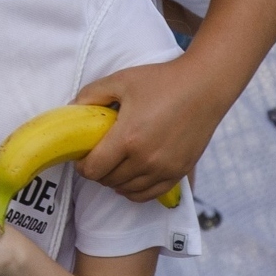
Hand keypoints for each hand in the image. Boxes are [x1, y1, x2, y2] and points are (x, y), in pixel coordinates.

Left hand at [74, 59, 224, 200]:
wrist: (204, 86)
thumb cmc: (161, 81)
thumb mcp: (120, 81)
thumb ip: (90, 95)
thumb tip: (71, 109)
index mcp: (128, 138)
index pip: (94, 169)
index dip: (82, 165)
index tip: (81, 156)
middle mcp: (146, 159)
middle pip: (109, 180)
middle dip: (97, 171)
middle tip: (96, 157)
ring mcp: (165, 169)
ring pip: (128, 190)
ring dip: (115, 181)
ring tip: (113, 165)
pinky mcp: (179, 172)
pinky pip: (150, 194)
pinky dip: (135, 190)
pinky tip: (130, 178)